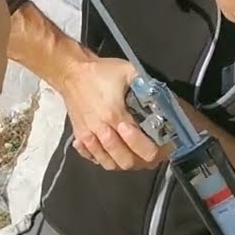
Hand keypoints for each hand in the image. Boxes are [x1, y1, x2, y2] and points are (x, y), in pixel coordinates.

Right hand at [58, 52, 171, 170]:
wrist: (71, 72)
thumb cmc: (100, 72)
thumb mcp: (128, 71)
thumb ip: (146, 85)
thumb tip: (163, 98)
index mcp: (114, 115)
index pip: (137, 144)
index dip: (153, 150)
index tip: (163, 147)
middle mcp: (100, 130)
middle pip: (125, 161)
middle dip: (141, 161)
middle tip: (152, 154)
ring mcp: (88, 136)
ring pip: (109, 163)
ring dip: (125, 163)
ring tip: (136, 155)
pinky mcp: (80, 136)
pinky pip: (93, 158)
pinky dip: (104, 160)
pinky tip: (114, 154)